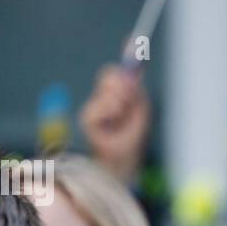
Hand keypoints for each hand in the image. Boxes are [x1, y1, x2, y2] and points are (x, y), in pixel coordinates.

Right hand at [80, 64, 149, 182]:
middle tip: (130, 98)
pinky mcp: (86, 117)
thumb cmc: (132, 133)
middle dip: (122, 85)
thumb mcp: (140, 109)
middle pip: (107, 76)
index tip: (131, 69)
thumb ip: (136, 91)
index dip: (120, 70)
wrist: (124, 156)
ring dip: (119, 102)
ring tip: (122, 116)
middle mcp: (100, 98)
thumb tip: (136, 72)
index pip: (111, 73)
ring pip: (105, 91)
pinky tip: (113, 123)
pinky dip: (111, 112)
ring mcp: (92, 106)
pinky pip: (100, 107)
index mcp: (113, 94)